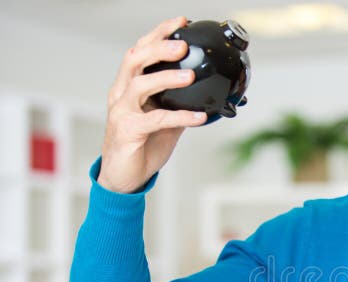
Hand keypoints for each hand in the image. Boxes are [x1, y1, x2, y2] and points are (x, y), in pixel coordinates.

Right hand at [99, 16, 206, 192]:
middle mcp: (121, 94)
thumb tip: (211, 99)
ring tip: (189, 75)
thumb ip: (181, 106)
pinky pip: (155, 120)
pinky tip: (199, 117)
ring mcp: (122, 113)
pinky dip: (179, 117)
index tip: (180, 22)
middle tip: (182, 45)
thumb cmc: (142, 146)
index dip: (158, 34)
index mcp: (129, 86)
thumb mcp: (166, 122)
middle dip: (158, 48)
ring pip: (140, 86)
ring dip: (166, 78)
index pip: (140, 51)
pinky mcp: (128, 132)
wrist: (124, 177)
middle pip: (134, 60)